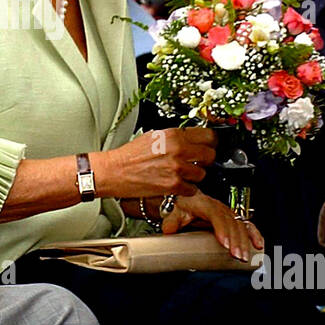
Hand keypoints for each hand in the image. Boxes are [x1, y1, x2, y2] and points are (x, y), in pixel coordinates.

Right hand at [93, 127, 216, 198]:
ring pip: (202, 173)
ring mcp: (176, 168)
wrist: (114, 171)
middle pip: (210, 155)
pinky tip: (176, 184)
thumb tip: (191, 139)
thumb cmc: (130, 155)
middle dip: (204, 160)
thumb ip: (175, 137)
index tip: (209, 145)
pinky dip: (186, 189)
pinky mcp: (173, 185)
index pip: (208, 135)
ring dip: (194, 176)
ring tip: (181, 174)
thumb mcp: (154, 136)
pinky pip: (192, 189)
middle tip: (196, 162)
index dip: (210, 142)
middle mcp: (177, 149)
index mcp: (173, 134)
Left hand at [161, 189, 263, 259]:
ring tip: (244, 256)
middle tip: (236, 255)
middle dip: (235, 240)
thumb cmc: (182, 205)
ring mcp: (227, 213)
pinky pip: (246, 225)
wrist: (187, 198)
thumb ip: (171, 221)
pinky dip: (254, 234)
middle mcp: (218, 207)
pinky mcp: (232, 219)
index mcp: (204, 204)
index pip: (215, 215)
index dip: (221, 229)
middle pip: (230, 223)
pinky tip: (258, 245)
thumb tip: (168, 231)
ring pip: (239, 225)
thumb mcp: (174, 211)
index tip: (224, 243)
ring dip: (244, 241)